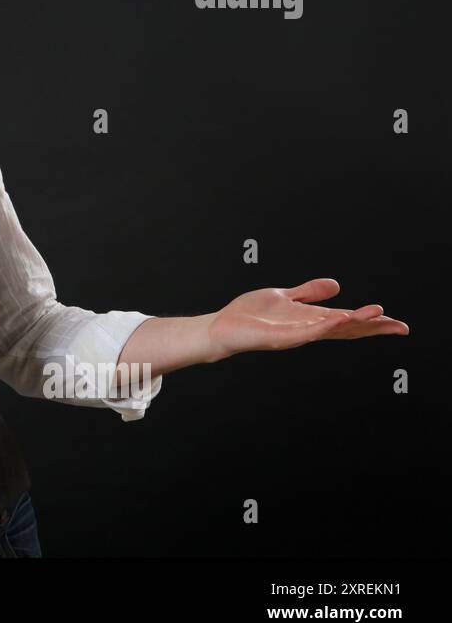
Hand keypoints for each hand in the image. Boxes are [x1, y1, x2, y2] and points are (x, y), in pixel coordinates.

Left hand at [207, 278, 408, 360]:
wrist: (223, 327)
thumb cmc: (251, 315)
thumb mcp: (285, 296)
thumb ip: (309, 292)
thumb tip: (337, 285)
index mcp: (311, 319)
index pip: (348, 320)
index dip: (371, 321)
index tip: (396, 322)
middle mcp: (308, 329)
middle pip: (347, 329)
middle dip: (372, 327)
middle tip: (399, 326)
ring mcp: (296, 334)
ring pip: (331, 329)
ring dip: (354, 322)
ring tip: (376, 315)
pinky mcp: (281, 337)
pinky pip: (306, 331)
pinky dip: (324, 325)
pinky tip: (340, 318)